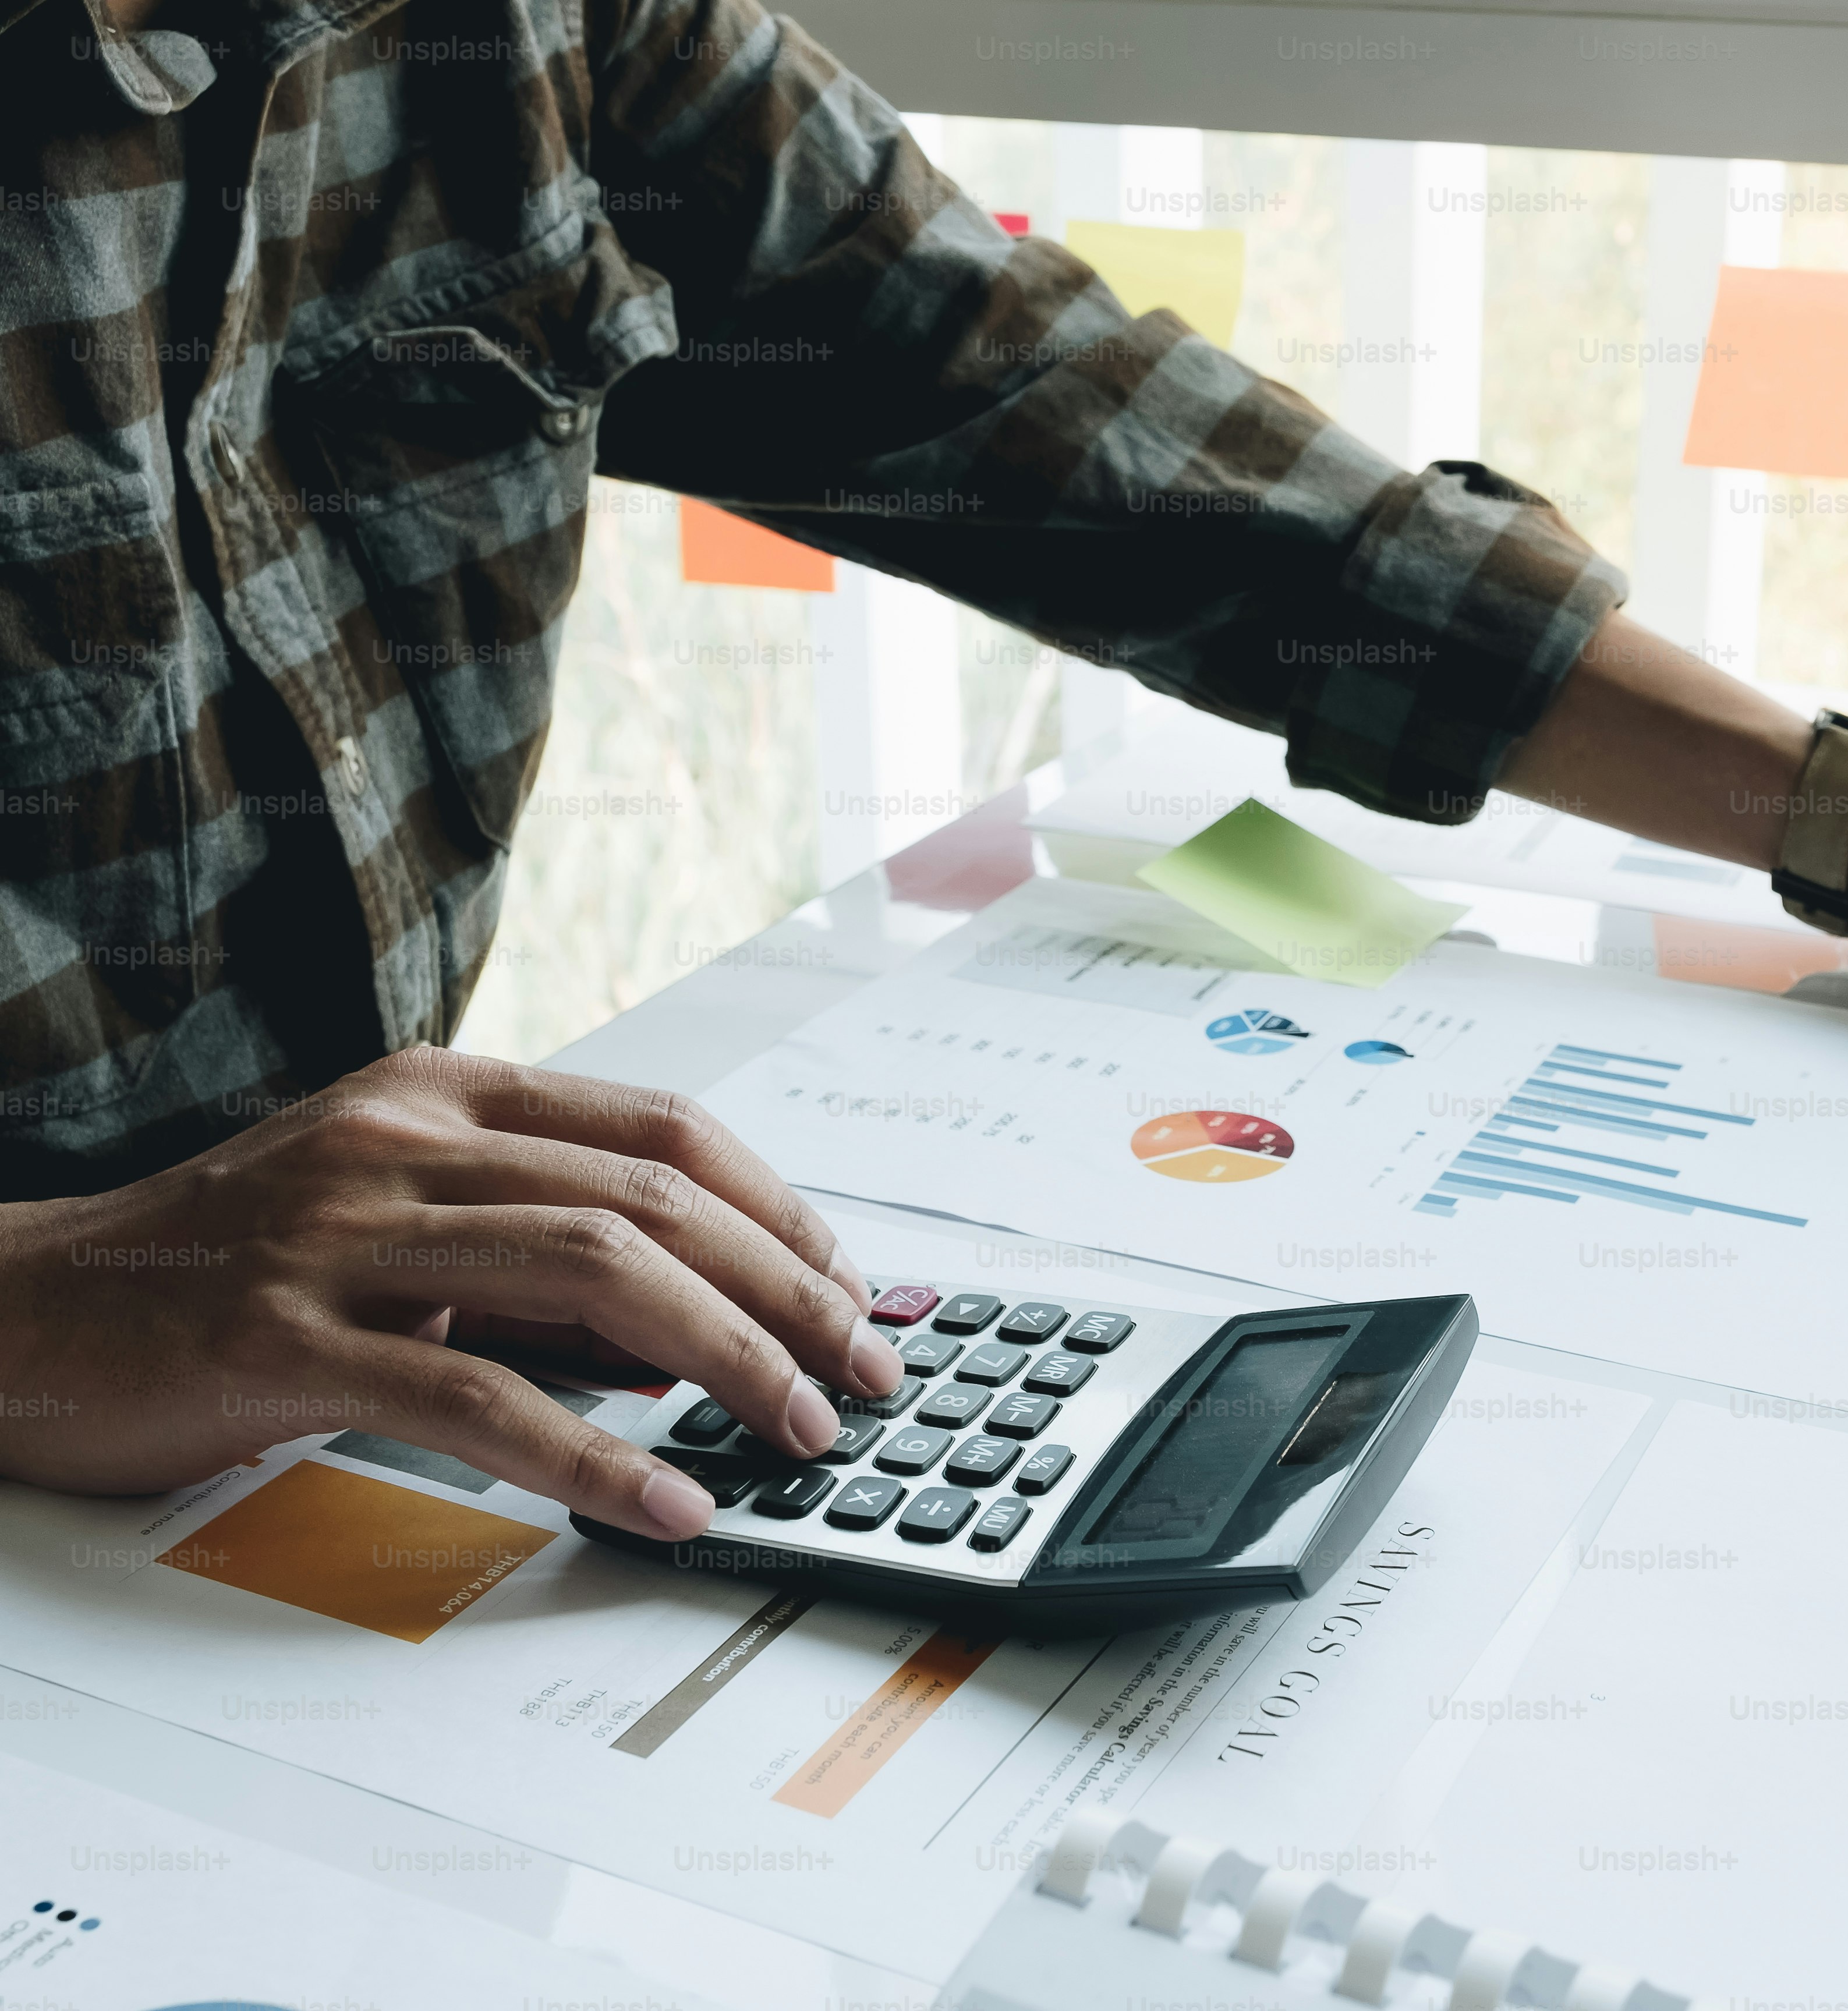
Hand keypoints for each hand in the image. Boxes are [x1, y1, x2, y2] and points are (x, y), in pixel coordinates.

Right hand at [0, 1048, 899, 1536]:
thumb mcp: (394, 1218)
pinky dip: (594, 1457)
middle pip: (656, 1199)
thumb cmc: (227, 1273)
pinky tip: (664, 1505)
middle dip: (788, 1292)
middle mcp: (404, 1140)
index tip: (851, 1288)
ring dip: (727, 1361)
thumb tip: (695, 1334)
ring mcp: (343, 1232)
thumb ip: (530, 1253)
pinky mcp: (288, 1338)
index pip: (665, 1130)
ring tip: (799, 1433)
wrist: (20, 1309)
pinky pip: (478, 1397)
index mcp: (444, 1093)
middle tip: (864, 1372)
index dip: (780, 1210)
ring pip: (594, 1275)